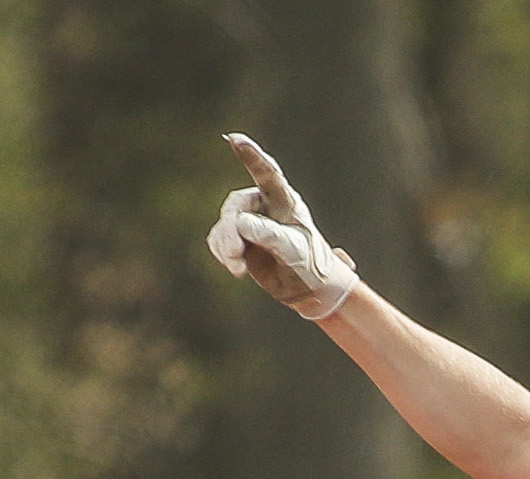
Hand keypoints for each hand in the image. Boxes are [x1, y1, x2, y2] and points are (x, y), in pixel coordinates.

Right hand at [208, 134, 359, 318]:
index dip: (251, 155)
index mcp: (285, 201)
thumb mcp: (295, 251)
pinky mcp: (239, 239)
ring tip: (238, 267)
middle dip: (231, 229)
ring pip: (224, 224)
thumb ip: (270, 234)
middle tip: (235, 253)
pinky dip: (223, 253)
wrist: (309, 288)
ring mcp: (250, 221)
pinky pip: (219, 239)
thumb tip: (241, 222)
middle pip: (236, 206)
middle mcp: (265, 205)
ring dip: (226, 245)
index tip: (234, 138)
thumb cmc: (310, 265)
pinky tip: (237, 269)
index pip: (267, 174)